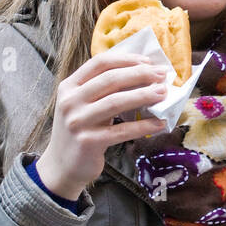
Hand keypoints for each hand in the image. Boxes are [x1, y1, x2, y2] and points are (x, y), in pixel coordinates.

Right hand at [35, 52, 168, 199]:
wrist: (62, 166)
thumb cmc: (80, 131)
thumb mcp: (83, 105)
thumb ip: (102, 90)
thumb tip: (142, 76)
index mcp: (69, 86)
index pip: (99, 63)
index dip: (126, 59)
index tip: (147, 62)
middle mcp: (70, 101)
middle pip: (110, 79)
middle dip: (140, 74)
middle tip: (162, 74)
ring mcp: (78, 122)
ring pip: (116, 102)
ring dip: (144, 95)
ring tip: (163, 93)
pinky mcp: (88, 142)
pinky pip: (121, 130)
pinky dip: (143, 126)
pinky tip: (159, 123)